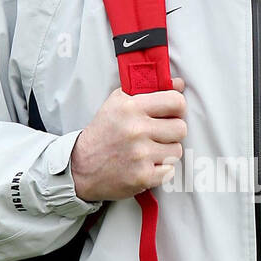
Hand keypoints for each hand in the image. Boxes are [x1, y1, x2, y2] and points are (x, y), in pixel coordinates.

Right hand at [69, 77, 186, 201]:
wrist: (79, 167)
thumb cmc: (103, 133)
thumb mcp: (118, 103)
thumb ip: (149, 90)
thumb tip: (179, 84)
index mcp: (130, 107)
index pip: (176, 102)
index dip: (177, 108)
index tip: (170, 114)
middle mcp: (136, 130)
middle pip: (181, 128)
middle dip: (172, 132)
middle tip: (158, 135)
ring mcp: (140, 155)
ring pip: (177, 151)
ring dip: (166, 152)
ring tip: (149, 151)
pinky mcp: (142, 176)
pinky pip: (170, 171)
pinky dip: (160, 171)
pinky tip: (146, 166)